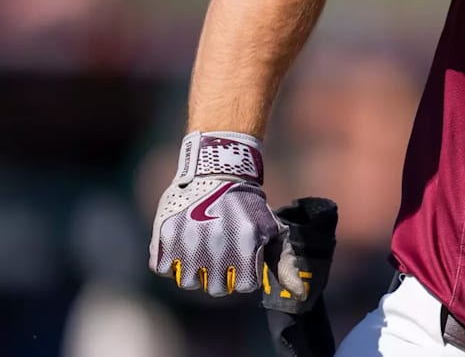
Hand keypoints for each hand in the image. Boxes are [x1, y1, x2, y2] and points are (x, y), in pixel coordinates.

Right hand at [149, 131, 305, 297]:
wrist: (216, 171)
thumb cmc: (248, 206)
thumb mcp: (272, 229)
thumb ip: (285, 263)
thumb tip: (299, 294)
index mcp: (247, 241)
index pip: (245, 286)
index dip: (246, 275)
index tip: (244, 260)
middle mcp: (216, 241)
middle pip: (217, 289)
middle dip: (222, 276)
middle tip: (222, 255)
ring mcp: (188, 238)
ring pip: (189, 283)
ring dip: (196, 272)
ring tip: (202, 251)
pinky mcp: (164, 233)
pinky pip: (163, 269)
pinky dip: (171, 262)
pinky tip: (183, 245)